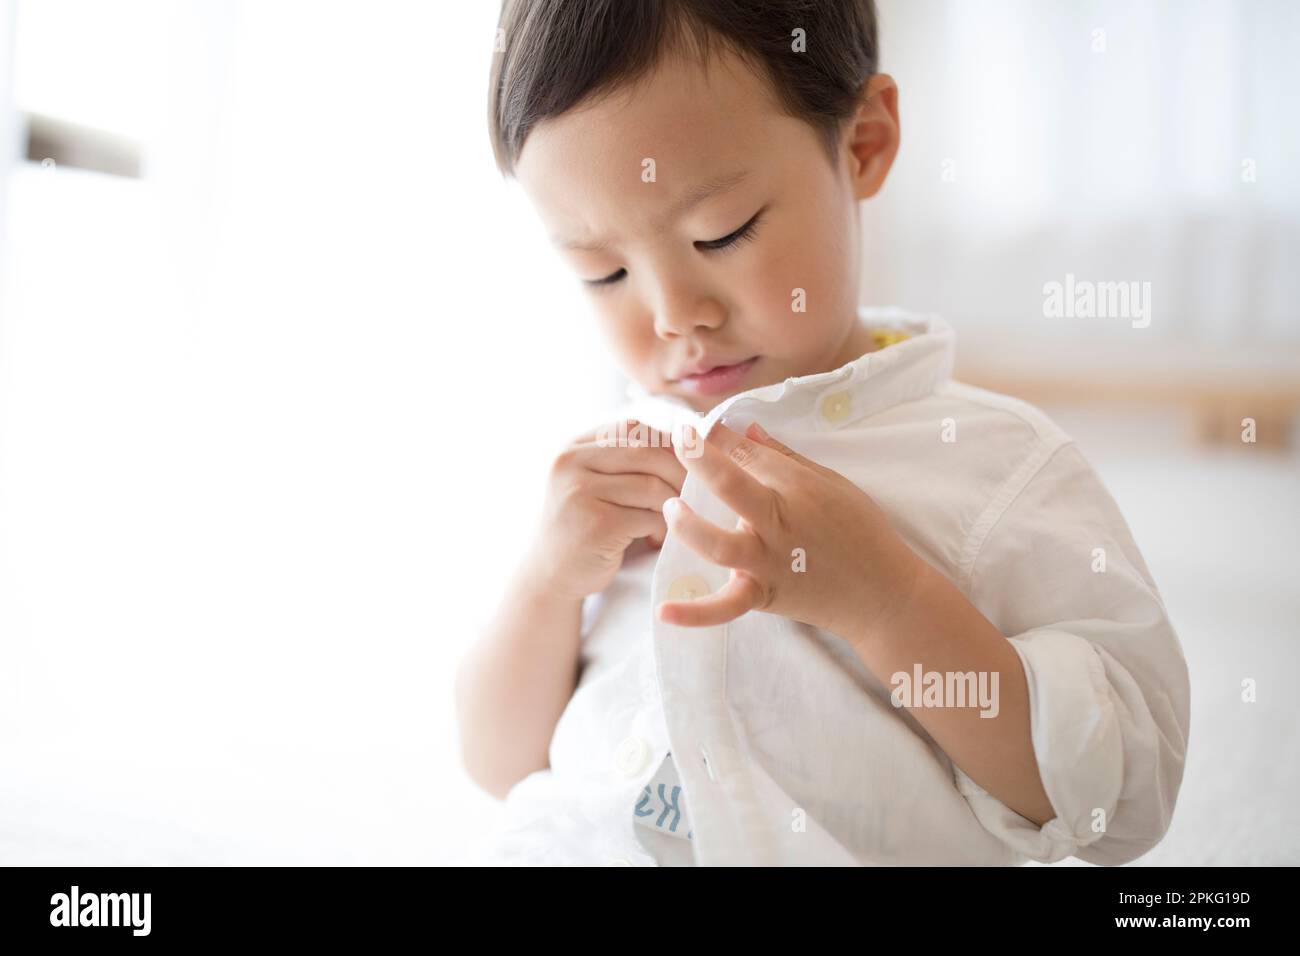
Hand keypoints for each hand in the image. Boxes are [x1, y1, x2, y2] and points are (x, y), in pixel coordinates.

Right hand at [529, 418, 686, 600]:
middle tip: (695, 495)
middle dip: (680, 473)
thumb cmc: (585, 525)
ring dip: (673, 505)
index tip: (685, 466)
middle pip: (646, 453)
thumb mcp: (595, 482)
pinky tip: (657, 539)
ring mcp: (579, 492)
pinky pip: (650, 517)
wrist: (549, 575)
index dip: (666, 444)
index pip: (632, 428)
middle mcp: (570, 463)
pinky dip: (663, 529)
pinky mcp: (596, 525)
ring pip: (652, 486)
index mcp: (573, 447)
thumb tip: (692, 442)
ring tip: (673, 520)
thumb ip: (626, 459)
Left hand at [656, 421, 926, 643]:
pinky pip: (724, 607)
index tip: (698, 425)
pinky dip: (695, 613)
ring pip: (720, 546)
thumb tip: (745, 429)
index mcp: (798, 490)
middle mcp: (779, 525)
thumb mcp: (831, 483)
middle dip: (702, 458)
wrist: (882, 593)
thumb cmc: (859, 531)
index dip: (719, 436)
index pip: (749, 454)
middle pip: (732, 487)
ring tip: (669, 506)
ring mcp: (768, 564)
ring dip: (689, 526)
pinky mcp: (763, 597)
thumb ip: (784, 458)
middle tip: (681, 440)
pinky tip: (663, 612)